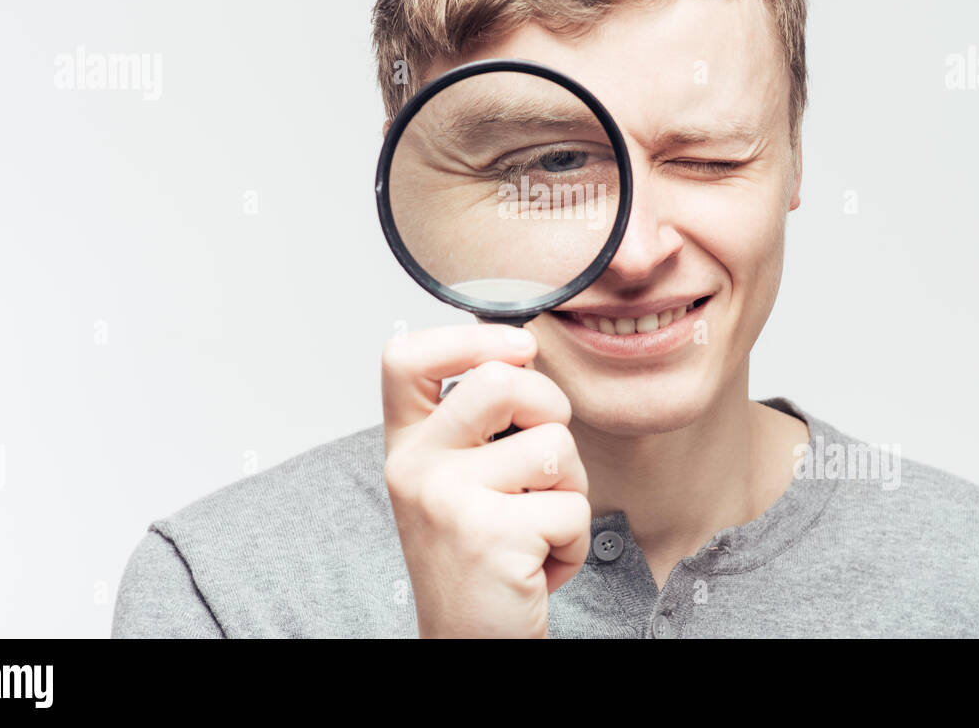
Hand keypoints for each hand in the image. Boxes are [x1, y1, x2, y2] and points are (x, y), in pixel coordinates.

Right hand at [381, 323, 590, 637]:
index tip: (517, 348)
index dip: (470, 337)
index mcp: (407, 443)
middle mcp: (415, 466)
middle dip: (551, 409)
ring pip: (556, 446)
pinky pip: (574, 508)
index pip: (405, 357)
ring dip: (570, 491)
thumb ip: (476, 420)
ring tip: (536, 527)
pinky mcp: (490, 537)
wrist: (470, 642)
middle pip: (501, 380)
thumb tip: (523, 350)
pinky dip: (574, 542)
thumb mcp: (457, 478)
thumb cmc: (479, 553)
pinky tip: (538, 565)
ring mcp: (447, 500)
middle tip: (546, 460)